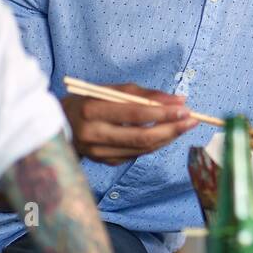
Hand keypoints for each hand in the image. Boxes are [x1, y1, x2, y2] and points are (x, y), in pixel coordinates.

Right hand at [61, 84, 198, 164]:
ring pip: (142, 149)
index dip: (163, 113)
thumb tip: (178, 100)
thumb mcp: (112, 90)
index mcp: (92, 110)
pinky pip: (137, 154)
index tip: (185, 108)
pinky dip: (155, 144)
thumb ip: (144, 94)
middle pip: (141, 137)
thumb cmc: (90, 101)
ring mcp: (98, 152)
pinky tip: (166, 134)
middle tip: (192, 120)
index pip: (135, 114)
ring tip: (184, 125)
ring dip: (168, 137)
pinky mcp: (105, 162)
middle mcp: (93, 134)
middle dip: (172, 129)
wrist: (60, 123)